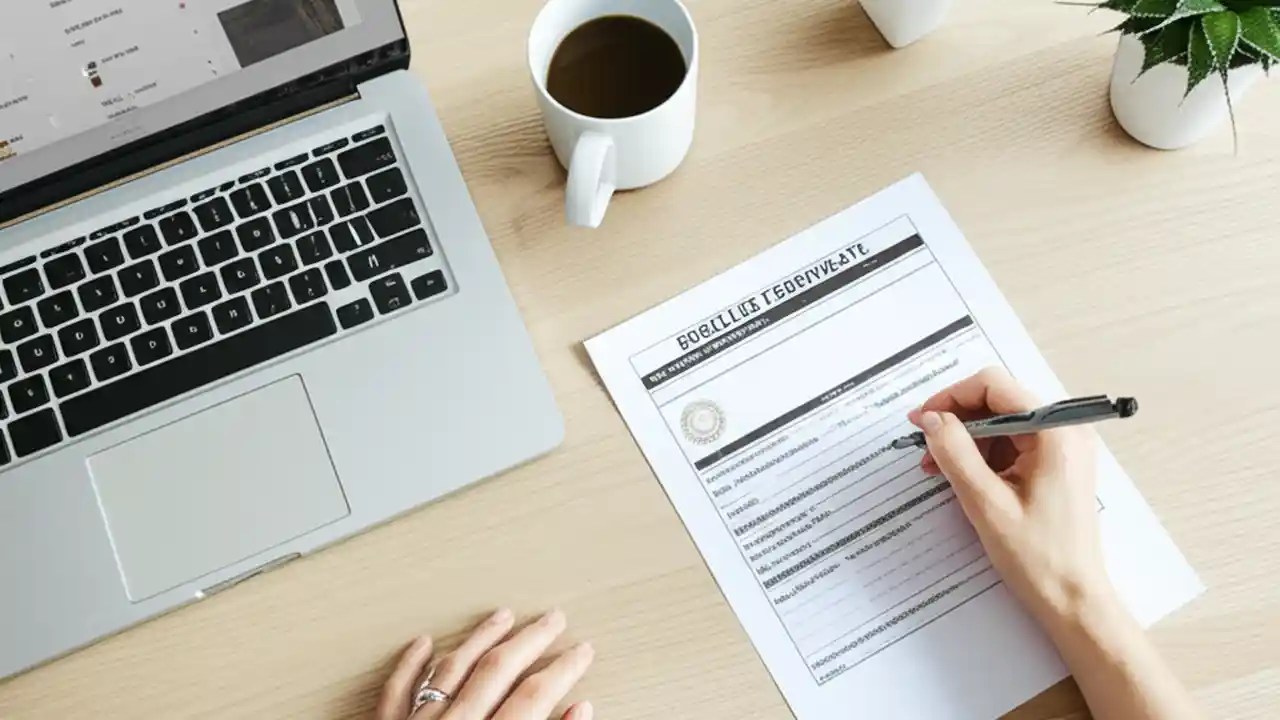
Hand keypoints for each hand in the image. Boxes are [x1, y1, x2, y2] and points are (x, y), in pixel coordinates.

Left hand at [376, 609, 594, 719]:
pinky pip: (398, 690)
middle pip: (497, 670)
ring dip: (480, 639)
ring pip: (452, 668)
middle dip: (530, 640)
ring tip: (502, 616)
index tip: (582, 652)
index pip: (536, 694)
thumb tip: (579, 712)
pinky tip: (422, 643)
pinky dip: (411, 664)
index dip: (565, 669)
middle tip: (553, 620)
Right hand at [908, 368, 1116, 624]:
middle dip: (957, 420)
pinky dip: (983, 455)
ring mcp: (1063, 448)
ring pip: (1002, 423)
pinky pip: (1013, 444)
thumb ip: (955, 453)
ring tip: (936, 468)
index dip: (951, 397)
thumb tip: (931, 419)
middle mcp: (1066, 431)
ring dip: (966, 440)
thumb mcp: (986, 502)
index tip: (922, 421)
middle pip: (998, 401)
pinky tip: (960, 476)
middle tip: (923, 446)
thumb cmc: (1038, 558)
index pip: (995, 386)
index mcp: (1056, 433)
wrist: (1074, 600)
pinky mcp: (1057, 465)